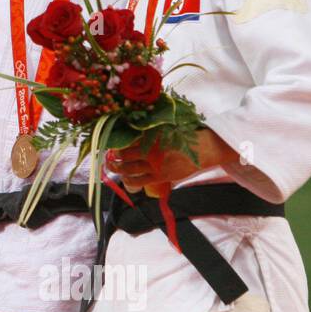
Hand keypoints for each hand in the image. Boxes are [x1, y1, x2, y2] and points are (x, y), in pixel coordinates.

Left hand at [106, 130, 233, 191]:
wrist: (203, 150)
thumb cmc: (184, 138)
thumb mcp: (165, 130)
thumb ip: (149, 133)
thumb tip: (132, 131)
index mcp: (150, 136)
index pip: (126, 140)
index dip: (116, 143)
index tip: (110, 144)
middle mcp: (150, 150)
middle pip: (124, 155)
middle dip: (113, 157)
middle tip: (107, 156)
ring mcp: (154, 165)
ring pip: (128, 169)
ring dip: (117, 169)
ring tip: (112, 167)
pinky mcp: (160, 176)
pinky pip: (139, 181)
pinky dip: (130, 181)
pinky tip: (126, 179)